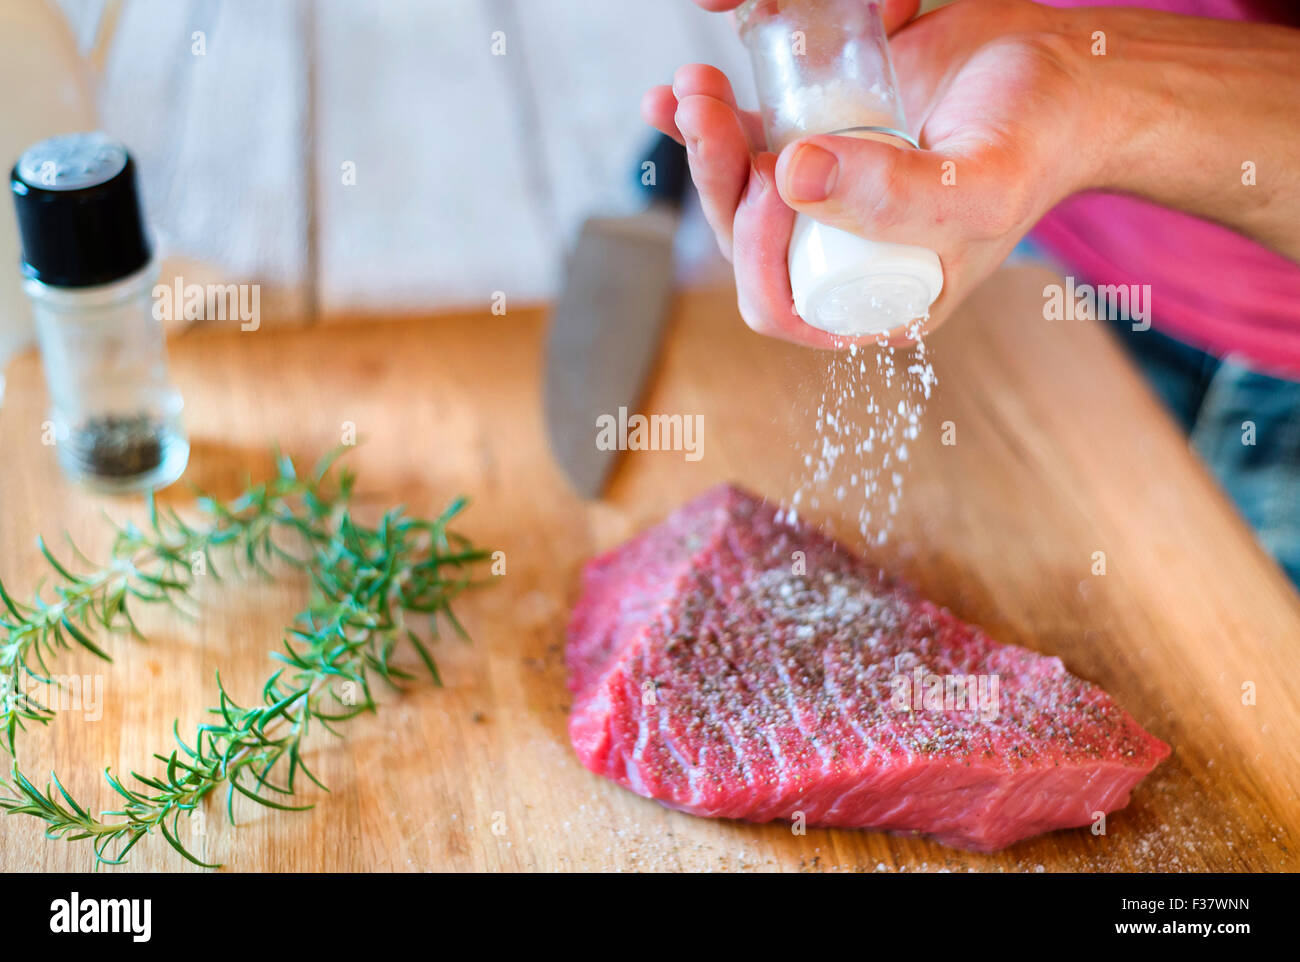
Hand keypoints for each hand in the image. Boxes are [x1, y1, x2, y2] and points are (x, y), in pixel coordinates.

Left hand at [644, 0, 1096, 346]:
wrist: (1064, 73)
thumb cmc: (1038, 141)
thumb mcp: (978, 186)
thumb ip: (897, 195)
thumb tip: (792, 177)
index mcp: (873, 298)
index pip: (779, 302)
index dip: (755, 250)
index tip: (776, 179)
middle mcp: (839, 256)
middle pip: (744, 240)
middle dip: (714, 179)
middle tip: (709, 115)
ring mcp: (825, 199)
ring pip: (736, 189)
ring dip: (702, 143)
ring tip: (693, 90)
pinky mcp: (819, 143)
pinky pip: (749, 143)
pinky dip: (708, 122)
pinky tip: (670, 99)